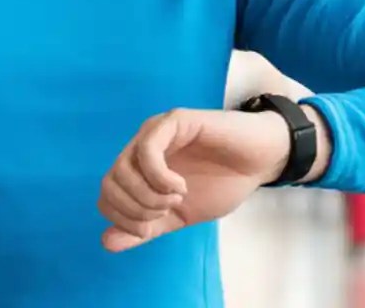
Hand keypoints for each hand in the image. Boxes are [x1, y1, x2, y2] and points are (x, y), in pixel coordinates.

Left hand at [97, 108, 288, 252]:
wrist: (258, 162)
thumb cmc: (221, 184)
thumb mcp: (179, 216)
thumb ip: (146, 229)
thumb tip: (107, 242)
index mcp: (137, 169)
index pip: (106, 197)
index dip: (124, 220)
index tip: (154, 226)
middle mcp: (139, 148)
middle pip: (109, 183)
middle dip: (136, 210)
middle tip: (167, 211)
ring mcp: (155, 132)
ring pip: (123, 168)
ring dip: (148, 195)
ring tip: (177, 198)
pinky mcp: (174, 121)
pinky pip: (148, 149)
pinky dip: (159, 177)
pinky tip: (180, 186)